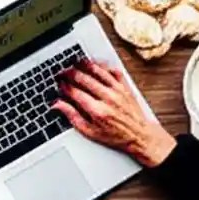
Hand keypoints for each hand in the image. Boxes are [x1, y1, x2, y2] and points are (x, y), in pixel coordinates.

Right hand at [53, 58, 174, 166]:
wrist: (140, 136)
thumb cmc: (116, 136)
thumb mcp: (90, 132)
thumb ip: (73, 117)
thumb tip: (58, 106)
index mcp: (97, 111)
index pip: (75, 92)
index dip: (64, 86)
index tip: (59, 84)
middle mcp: (107, 98)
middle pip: (84, 79)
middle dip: (70, 73)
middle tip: (63, 72)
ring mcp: (117, 91)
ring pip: (98, 71)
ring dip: (84, 65)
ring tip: (75, 62)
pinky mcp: (125, 87)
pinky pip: (113, 71)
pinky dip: (103, 66)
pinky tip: (96, 64)